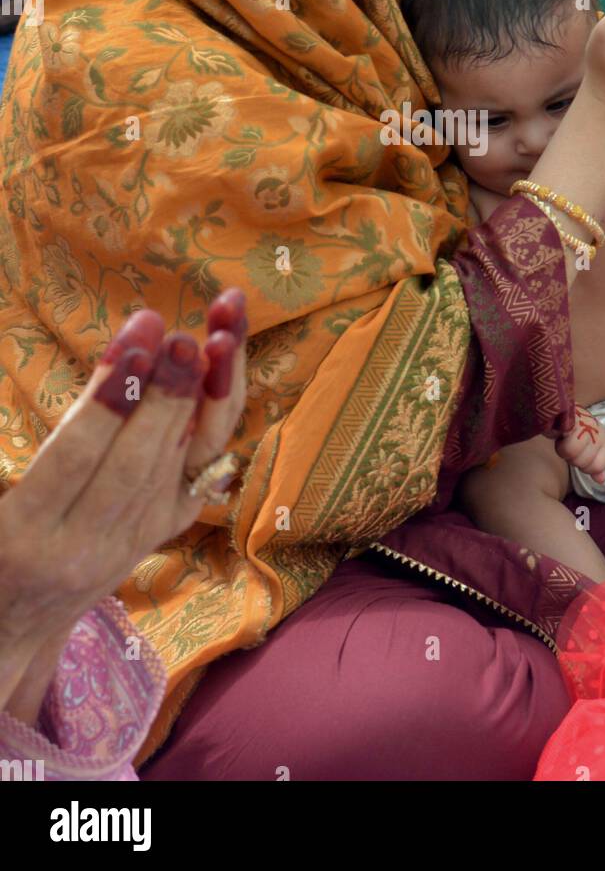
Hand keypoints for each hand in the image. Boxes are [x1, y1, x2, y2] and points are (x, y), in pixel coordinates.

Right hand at [0, 289, 247, 710]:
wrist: (6, 631)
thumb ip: (27, 455)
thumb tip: (71, 379)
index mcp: (24, 535)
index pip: (75, 459)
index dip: (109, 398)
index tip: (135, 338)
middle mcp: (85, 547)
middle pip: (134, 464)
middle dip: (164, 394)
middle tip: (182, 333)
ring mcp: (128, 546)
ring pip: (173, 469)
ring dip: (198, 400)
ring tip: (215, 338)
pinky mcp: (156, 537)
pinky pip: (193, 478)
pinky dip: (211, 425)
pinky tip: (223, 376)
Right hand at [555, 409, 604, 483]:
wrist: (558, 404)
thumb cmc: (572, 430)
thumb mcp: (586, 448)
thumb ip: (594, 465)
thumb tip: (601, 480)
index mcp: (603, 439)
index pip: (598, 466)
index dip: (585, 466)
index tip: (578, 455)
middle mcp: (598, 432)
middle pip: (584, 463)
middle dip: (572, 458)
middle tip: (568, 444)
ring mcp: (586, 426)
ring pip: (573, 455)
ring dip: (564, 451)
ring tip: (563, 439)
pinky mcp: (573, 421)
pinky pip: (568, 445)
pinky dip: (561, 444)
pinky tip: (560, 435)